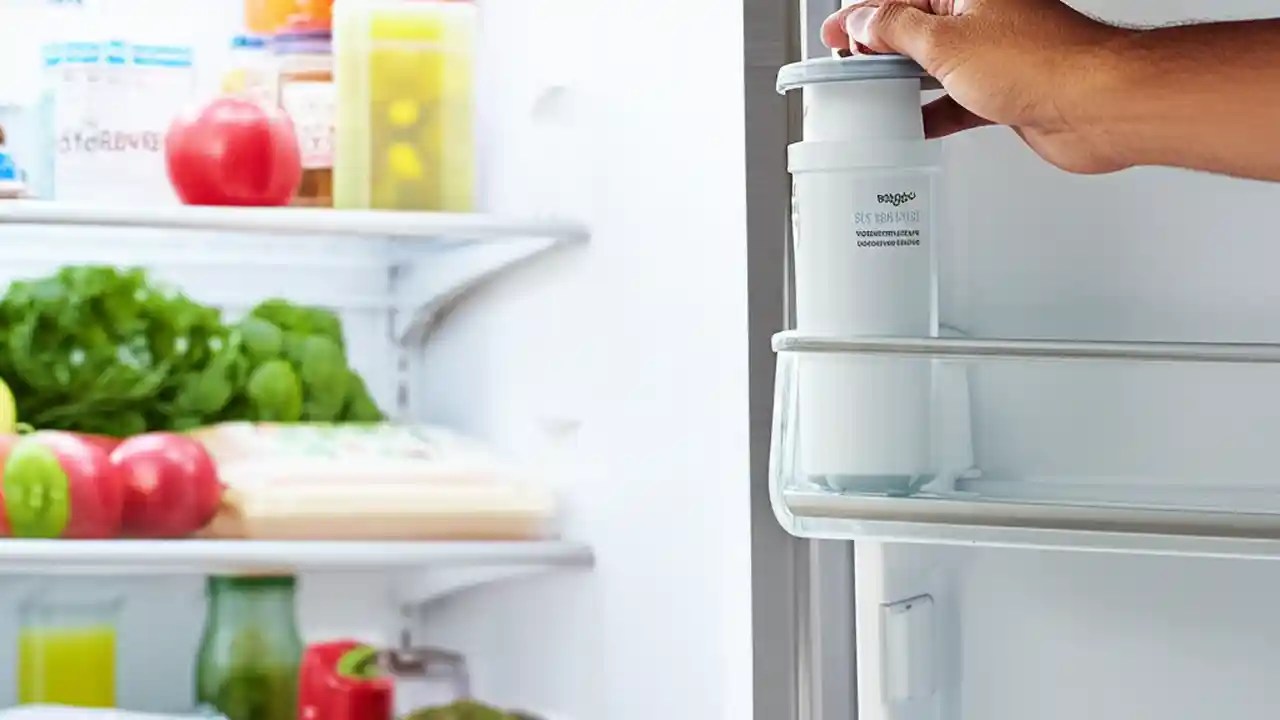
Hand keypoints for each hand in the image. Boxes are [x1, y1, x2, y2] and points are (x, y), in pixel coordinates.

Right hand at [822, 0, 1132, 173]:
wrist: (1096, 104)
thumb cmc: (1042, 62)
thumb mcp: (945, 42)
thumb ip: (897, 30)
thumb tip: (867, 20)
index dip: (862, 15)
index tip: (835, 34)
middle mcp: (982, 15)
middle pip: (915, 27)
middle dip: (879, 47)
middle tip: (849, 66)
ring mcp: (994, 53)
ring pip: (934, 64)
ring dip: (903, 81)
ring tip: (873, 95)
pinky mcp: (1004, 89)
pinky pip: (955, 98)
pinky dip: (932, 111)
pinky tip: (914, 124)